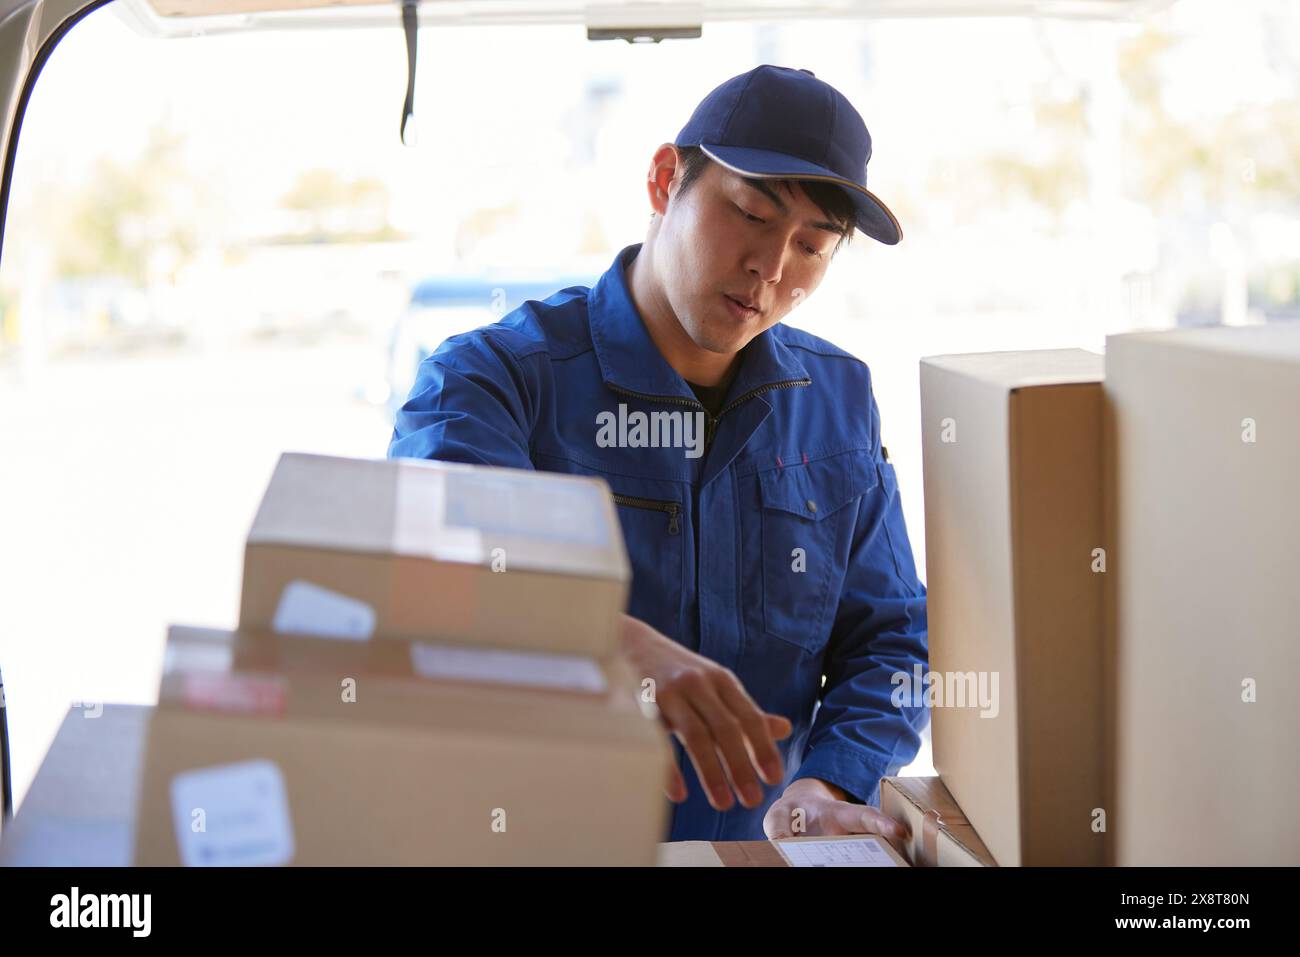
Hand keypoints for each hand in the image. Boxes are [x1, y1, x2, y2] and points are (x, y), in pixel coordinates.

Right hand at [619, 614, 791, 811]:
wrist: (630, 644)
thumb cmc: (678, 672)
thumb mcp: (715, 685)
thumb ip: (745, 710)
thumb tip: (784, 729)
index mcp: (721, 681)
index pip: (749, 717)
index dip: (764, 748)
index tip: (774, 779)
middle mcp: (698, 683)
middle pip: (725, 728)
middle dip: (741, 766)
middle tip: (753, 800)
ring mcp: (670, 692)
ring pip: (695, 735)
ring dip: (712, 772)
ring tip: (724, 803)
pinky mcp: (642, 702)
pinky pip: (658, 739)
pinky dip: (669, 768)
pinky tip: (679, 794)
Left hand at [762, 778, 908, 854]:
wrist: (794, 817)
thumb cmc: (790, 813)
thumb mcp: (780, 814)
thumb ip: (778, 826)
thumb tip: (779, 843)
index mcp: (838, 814)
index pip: (864, 816)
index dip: (882, 823)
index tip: (899, 831)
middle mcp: (851, 834)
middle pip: (876, 844)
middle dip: (888, 854)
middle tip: (898, 864)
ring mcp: (849, 851)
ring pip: (867, 859)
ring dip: (873, 864)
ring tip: (885, 867)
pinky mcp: (843, 861)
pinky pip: (852, 864)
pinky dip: (853, 866)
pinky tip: (831, 869)